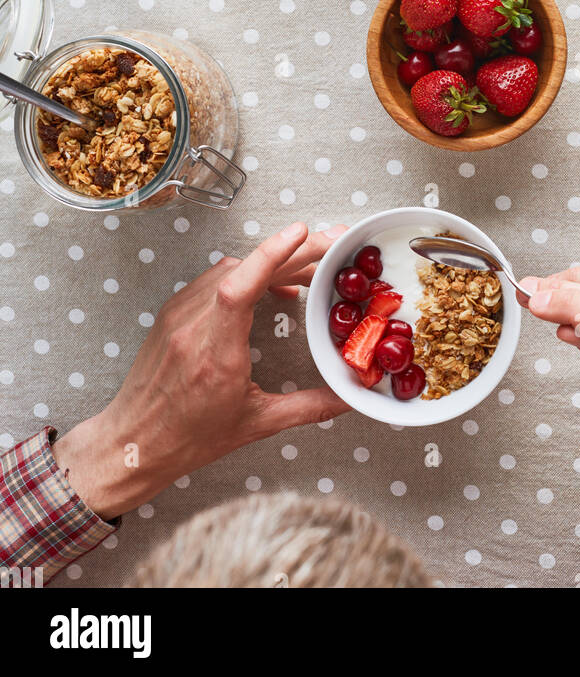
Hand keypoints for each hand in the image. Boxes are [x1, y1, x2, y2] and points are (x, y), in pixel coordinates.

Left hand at [53, 222, 349, 519]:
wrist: (133, 443)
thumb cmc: (188, 439)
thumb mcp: (255, 425)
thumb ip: (307, 408)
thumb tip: (349, 398)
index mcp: (215, 354)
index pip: (240, 288)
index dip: (271, 255)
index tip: (300, 233)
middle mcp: (193, 326)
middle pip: (246, 271)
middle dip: (293, 253)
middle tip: (331, 246)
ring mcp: (179, 314)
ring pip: (231, 269)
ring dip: (272, 263)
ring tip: (308, 269)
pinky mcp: (173, 311)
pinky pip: (215, 279)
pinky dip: (247, 274)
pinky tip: (269, 285)